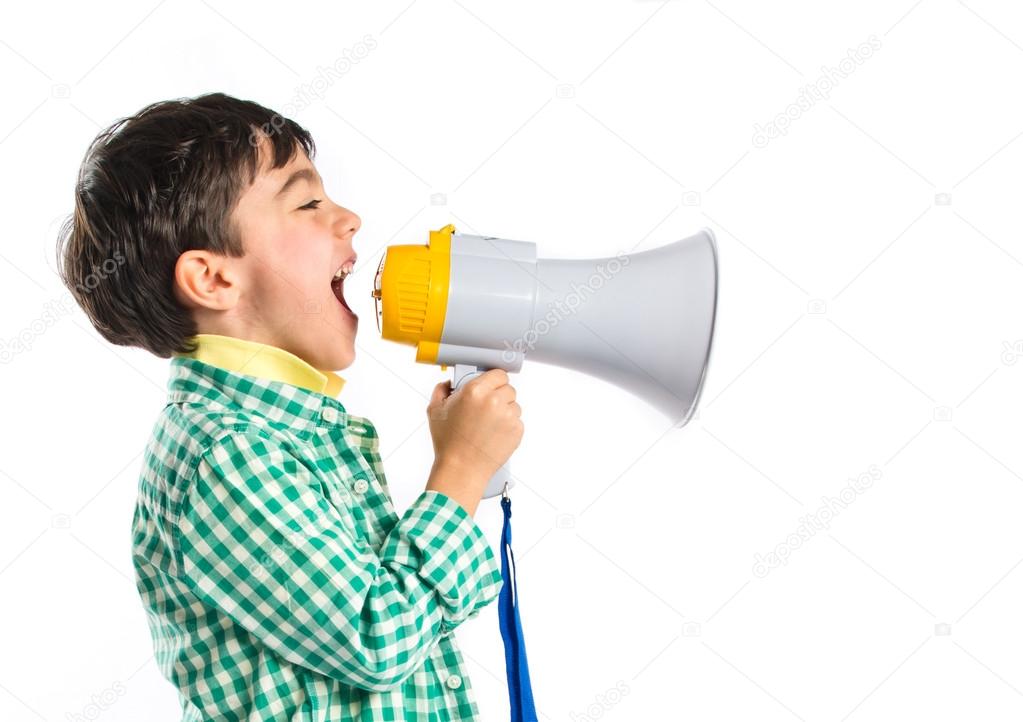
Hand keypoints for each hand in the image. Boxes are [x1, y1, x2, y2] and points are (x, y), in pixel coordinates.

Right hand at [424, 369, 523, 515]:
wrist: (461, 470)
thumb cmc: (448, 443)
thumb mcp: (435, 411)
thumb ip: (442, 390)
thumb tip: (449, 383)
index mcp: (475, 390)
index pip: (498, 374)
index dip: (493, 380)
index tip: (490, 386)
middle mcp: (494, 400)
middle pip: (508, 388)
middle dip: (498, 395)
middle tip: (487, 408)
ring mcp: (508, 416)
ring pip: (514, 405)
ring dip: (505, 410)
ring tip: (488, 424)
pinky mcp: (517, 430)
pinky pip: (517, 421)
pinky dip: (508, 425)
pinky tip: (494, 434)